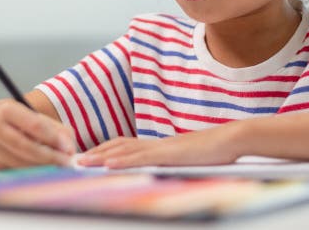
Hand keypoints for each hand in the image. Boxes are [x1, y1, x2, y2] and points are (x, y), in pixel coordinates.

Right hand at [0, 99, 75, 169]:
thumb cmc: (20, 121)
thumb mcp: (37, 117)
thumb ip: (58, 130)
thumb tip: (69, 151)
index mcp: (6, 110)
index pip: (34, 126)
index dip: (53, 138)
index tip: (69, 149)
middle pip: (27, 147)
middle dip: (51, 157)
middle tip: (67, 163)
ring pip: (23, 163)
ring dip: (44, 167)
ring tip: (59, 166)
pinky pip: (18, 172)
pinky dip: (34, 172)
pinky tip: (44, 170)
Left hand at [75, 126, 241, 168]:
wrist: (233, 139)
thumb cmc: (215, 151)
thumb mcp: (187, 159)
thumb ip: (172, 162)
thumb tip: (161, 169)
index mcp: (160, 145)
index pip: (126, 145)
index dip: (106, 149)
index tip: (89, 156)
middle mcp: (157, 143)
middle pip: (120, 145)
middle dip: (96, 152)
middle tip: (75, 159)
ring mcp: (162, 147)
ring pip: (126, 150)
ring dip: (102, 156)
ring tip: (83, 162)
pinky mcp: (170, 154)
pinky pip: (142, 157)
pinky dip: (124, 160)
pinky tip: (109, 165)